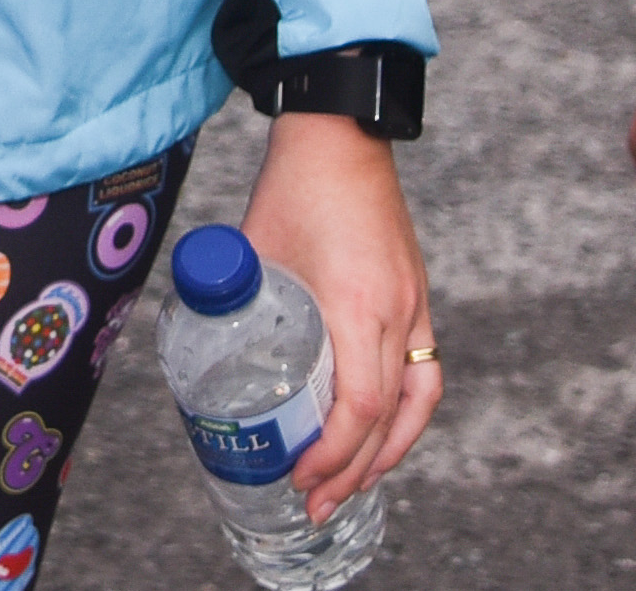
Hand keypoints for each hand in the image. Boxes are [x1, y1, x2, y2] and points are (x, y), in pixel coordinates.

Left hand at [242, 111, 441, 516]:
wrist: (343, 131)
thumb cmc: (296, 183)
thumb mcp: (256, 247)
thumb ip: (238, 298)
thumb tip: (210, 344)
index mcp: (359, 305)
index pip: (358, 408)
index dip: (331, 454)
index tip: (298, 476)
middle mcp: (398, 313)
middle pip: (388, 420)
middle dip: (353, 472)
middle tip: (316, 504)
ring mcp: (415, 305)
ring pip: (419, 403)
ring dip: (391, 453)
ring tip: (355, 484)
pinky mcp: (418, 296)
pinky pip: (425, 372)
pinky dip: (407, 414)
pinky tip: (382, 433)